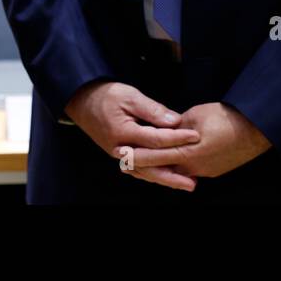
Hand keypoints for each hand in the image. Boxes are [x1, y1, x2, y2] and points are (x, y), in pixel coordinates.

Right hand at [64, 81, 200, 187]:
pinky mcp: (121, 156)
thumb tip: (174, 121)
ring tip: (186, 184)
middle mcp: (121, 150)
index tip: (196, 137)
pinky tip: (168, 178)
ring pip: (145, 172)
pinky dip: (154, 175)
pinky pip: (139, 170)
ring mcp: (120, 156)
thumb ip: (153, 110)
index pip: (156, 140)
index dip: (178, 138)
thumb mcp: (131, 96)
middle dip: (174, 173)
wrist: (84, 102)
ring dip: (166, 180)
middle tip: (194, 179)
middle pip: (151, 166)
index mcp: (124, 133)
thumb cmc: (108, 96)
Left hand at [123, 102, 270, 189]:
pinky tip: (170, 164)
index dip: (137, 154)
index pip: (155, 155)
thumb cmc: (227, 118)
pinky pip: (190, 171)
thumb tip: (165, 130)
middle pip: (163, 168)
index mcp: (188, 152)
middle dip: (143, 165)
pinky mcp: (214, 171)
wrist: (256, 130)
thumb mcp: (196, 114)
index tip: (122, 153)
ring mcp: (205, 171)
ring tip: (143, 164)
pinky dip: (177, 167)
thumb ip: (177, 126)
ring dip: (160, 167)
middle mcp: (194, 167)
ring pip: (176, 172)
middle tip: (125, 164)